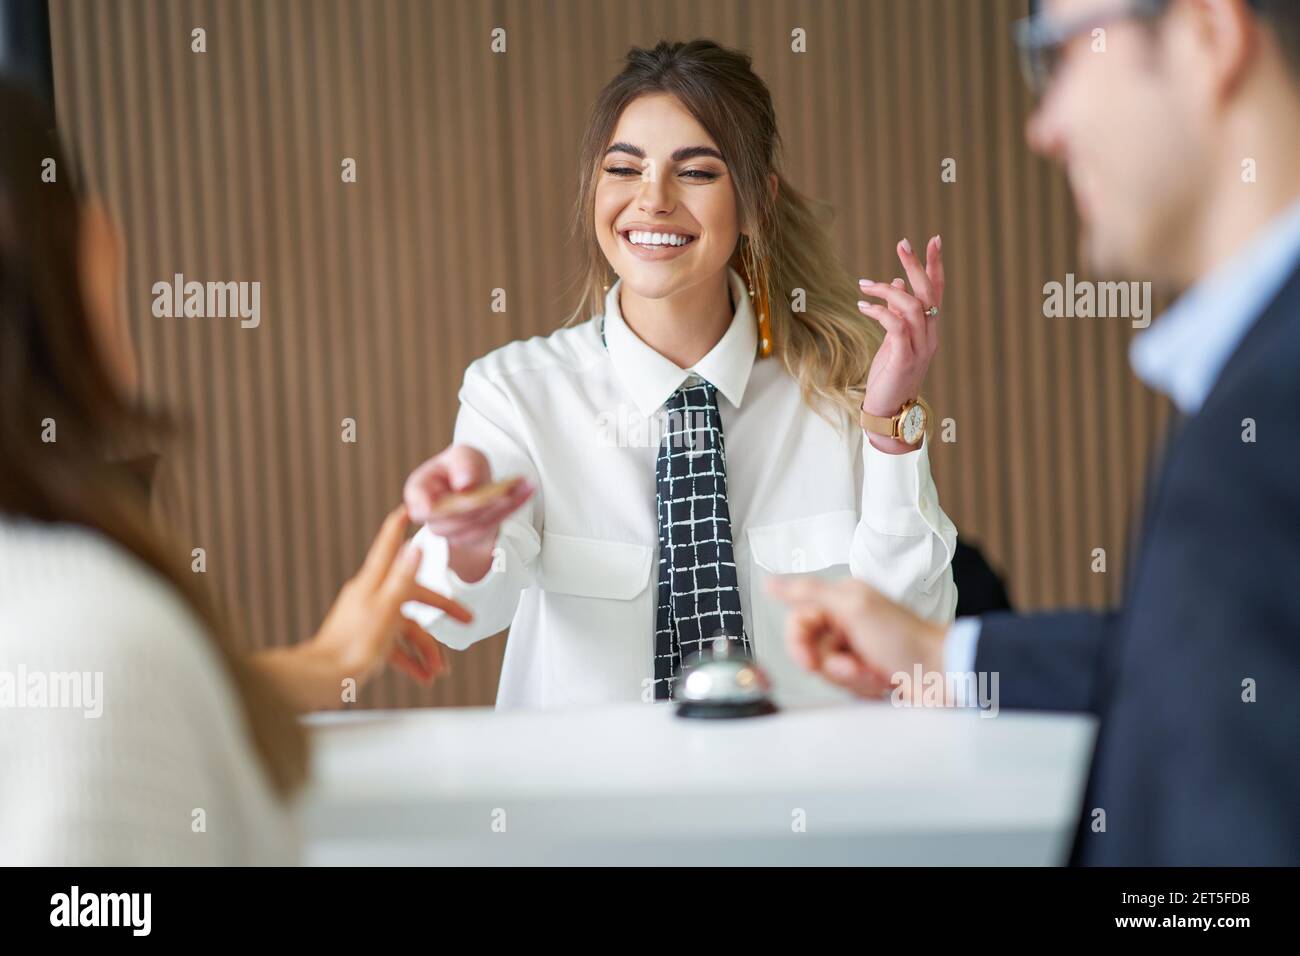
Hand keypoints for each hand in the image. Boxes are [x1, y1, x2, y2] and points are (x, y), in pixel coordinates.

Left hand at [255, 505, 472, 711]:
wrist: (324, 678)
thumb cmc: (352, 645)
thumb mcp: (386, 609)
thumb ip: (402, 578)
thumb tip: (413, 547)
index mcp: (373, 583)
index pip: (388, 545)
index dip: (398, 526)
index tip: (407, 509)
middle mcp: (371, 595)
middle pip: (412, 593)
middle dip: (439, 609)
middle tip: (464, 618)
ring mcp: (369, 616)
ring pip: (407, 625)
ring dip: (425, 648)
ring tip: (437, 670)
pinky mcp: (367, 638)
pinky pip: (396, 644)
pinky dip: (411, 659)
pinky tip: (422, 675)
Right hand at [404, 444, 533, 548]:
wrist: (476, 485)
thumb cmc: (462, 468)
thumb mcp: (463, 455)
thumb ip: (462, 463)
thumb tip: (465, 483)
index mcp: (420, 491)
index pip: (417, 501)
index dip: (422, 504)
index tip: (429, 506)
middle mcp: (433, 516)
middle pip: (452, 518)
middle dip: (478, 504)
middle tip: (503, 491)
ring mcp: (452, 531)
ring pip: (475, 525)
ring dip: (502, 507)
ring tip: (523, 487)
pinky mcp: (473, 537)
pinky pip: (493, 526)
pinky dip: (512, 508)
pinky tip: (527, 491)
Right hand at [765, 575, 945, 698]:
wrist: (943, 673)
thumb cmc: (905, 638)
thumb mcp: (853, 606)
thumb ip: (808, 592)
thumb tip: (770, 581)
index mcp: (840, 601)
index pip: (798, 621)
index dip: (799, 644)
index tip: (809, 661)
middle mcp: (846, 623)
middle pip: (811, 651)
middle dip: (833, 665)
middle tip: (854, 666)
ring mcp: (856, 650)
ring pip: (828, 672)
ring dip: (851, 678)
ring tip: (876, 674)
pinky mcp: (867, 674)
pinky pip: (846, 687)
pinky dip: (864, 688)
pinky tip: (884, 682)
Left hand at [858, 235, 944, 452]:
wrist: (887, 411)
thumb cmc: (889, 375)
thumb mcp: (894, 340)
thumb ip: (898, 313)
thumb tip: (897, 282)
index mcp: (929, 330)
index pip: (936, 292)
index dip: (935, 266)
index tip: (934, 240)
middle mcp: (930, 336)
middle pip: (928, 294)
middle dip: (916, 266)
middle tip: (902, 243)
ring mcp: (920, 348)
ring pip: (912, 307)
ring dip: (887, 290)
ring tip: (863, 285)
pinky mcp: (904, 358)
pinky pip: (896, 326)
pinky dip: (880, 312)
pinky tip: (863, 306)